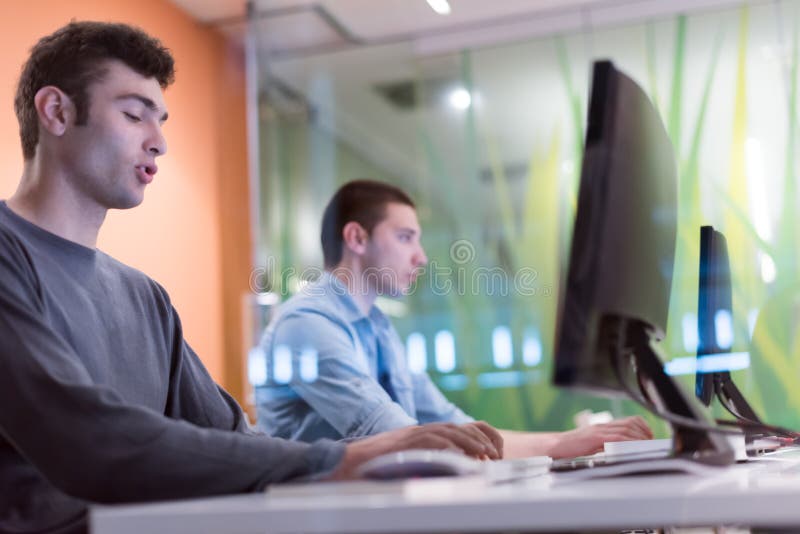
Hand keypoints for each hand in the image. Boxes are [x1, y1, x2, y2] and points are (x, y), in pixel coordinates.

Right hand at [330, 422, 503, 479]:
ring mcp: (416, 435)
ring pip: (452, 431)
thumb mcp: (411, 459)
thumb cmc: (379, 465)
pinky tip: (464, 458)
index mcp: (427, 433)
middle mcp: (424, 430)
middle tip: (496, 456)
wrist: (350, 462)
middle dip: (484, 439)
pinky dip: (453, 448)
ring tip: (487, 456)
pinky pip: (436, 441)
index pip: (463, 427)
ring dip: (473, 443)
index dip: (483, 436)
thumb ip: (432, 458)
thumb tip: (460, 468)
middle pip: (463, 426)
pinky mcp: (408, 443)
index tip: (495, 452)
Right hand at [549, 416, 652, 458]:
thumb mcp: (594, 444)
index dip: (642, 426)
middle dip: (644, 433)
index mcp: (604, 426)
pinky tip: (632, 447)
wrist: (558, 446)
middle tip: (651, 442)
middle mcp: (603, 425)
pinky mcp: (594, 437)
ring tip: (645, 446)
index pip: (628, 420)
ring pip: (625, 429)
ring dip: (638, 438)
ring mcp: (598, 430)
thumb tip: (624, 450)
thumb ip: (608, 444)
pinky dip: (627, 442)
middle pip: (629, 423)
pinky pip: (615, 437)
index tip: (649, 436)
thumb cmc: (574, 447)